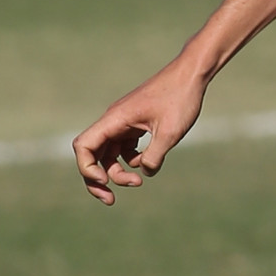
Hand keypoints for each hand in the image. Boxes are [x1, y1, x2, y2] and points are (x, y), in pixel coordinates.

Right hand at [72, 51, 210, 203]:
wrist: (191, 74)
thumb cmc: (180, 98)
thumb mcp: (169, 133)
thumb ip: (153, 157)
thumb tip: (143, 172)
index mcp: (115, 119)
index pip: (84, 146)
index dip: (87, 169)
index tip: (105, 182)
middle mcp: (114, 120)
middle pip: (92, 154)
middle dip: (98, 180)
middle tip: (110, 200)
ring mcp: (123, 122)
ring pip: (109, 154)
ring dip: (117, 172)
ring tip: (138, 182)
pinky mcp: (135, 124)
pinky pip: (123, 148)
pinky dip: (131, 160)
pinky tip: (148, 163)